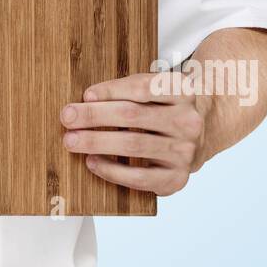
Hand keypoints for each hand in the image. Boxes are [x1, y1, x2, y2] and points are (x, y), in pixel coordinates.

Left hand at [60, 72, 208, 196]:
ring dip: (97, 142)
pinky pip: (139, 177)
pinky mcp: (176, 178)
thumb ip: (128, 89)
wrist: (200, 136)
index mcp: (183, 91)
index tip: (85, 95)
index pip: (143, 88)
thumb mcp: (155, 89)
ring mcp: (184, 152)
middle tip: (67, 117)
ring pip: (133, 145)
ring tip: (71, 140)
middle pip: (133, 116)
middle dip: (95, 116)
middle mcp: (188, 122)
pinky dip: (112, 170)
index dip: (111, 90)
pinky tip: (92, 162)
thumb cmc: (164, 107)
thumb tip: (88, 100)